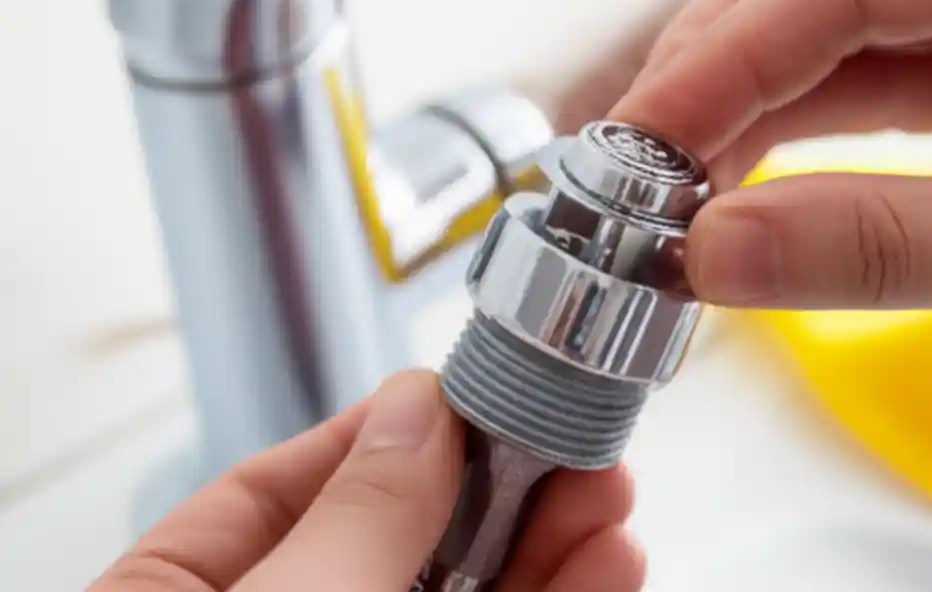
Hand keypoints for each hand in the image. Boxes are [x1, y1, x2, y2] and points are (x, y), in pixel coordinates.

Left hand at [90, 371, 643, 590]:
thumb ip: (358, 515)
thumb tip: (420, 406)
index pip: (296, 483)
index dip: (401, 431)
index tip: (483, 391)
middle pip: (407, 539)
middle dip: (507, 485)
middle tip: (579, 440)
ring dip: (555, 543)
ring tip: (611, 493)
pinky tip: (607, 564)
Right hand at [611, 0, 931, 391]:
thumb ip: (880, 246)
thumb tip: (720, 251)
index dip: (725, 56)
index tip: (646, 136)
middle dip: (723, 70)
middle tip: (637, 154)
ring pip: (850, 48)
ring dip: (758, 112)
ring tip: (680, 180)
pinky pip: (888, 103)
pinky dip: (814, 149)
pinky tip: (760, 185)